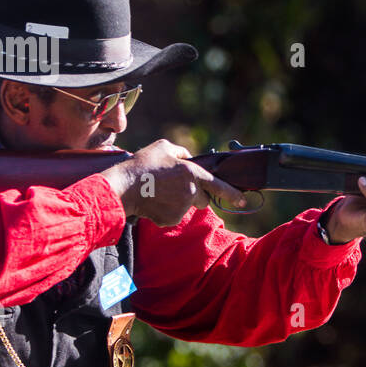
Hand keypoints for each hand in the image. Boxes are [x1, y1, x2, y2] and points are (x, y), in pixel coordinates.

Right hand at [99, 139, 244, 226]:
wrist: (122, 187)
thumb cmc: (142, 165)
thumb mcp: (163, 147)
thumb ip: (182, 152)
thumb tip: (189, 158)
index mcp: (192, 173)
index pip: (219, 186)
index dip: (233, 194)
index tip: (243, 200)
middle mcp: (191, 192)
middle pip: (203, 200)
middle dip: (195, 196)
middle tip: (175, 188)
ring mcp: (181, 208)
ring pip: (187, 208)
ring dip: (178, 203)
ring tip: (159, 192)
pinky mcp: (171, 219)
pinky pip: (173, 216)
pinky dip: (166, 211)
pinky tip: (154, 202)